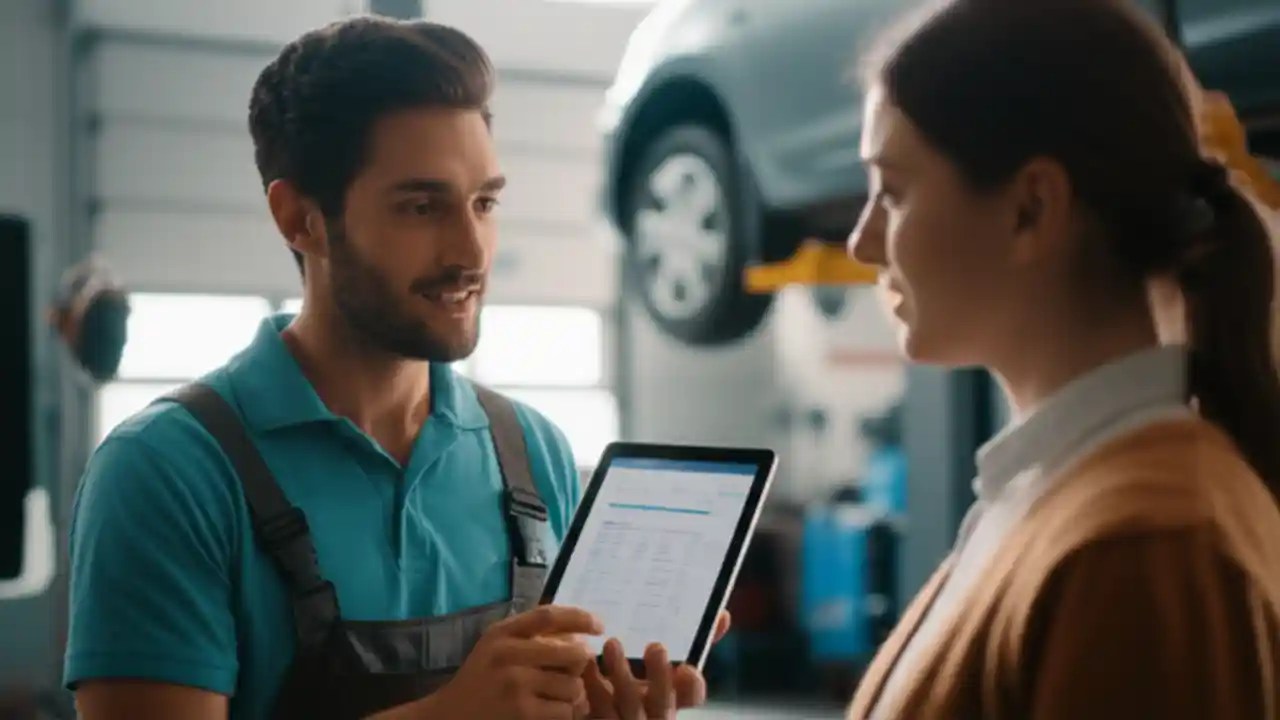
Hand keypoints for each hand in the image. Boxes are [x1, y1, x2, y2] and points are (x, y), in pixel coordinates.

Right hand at [422, 605, 602, 719]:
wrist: (448, 717)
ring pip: (573, 686)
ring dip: (574, 694)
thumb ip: (530, 636)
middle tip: (573, 674)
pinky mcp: (522, 712)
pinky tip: (555, 713)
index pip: (549, 616)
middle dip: (580, 666)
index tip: (599, 626)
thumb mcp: (496, 647)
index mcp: (502, 633)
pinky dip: (566, 713)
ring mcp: (515, 684)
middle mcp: (508, 654)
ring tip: (561, 697)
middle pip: (572, 653)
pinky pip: (564, 710)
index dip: (580, 617)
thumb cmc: (480, 681)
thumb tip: (579, 636)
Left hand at [582, 611, 731, 718]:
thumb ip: (691, 639)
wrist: (589, 699)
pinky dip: (592, 686)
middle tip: (656, 646)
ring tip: (613, 644)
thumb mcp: (658, 660)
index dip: (694, 684)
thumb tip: (722, 615)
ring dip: (623, 675)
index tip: (688, 666)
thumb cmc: (631, 676)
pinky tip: (586, 664)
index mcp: (670, 697)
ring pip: (627, 708)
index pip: (692, 695)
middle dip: (661, 677)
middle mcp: (651, 715)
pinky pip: (595, 711)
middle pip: (662, 705)